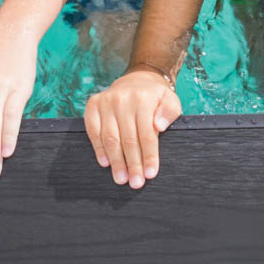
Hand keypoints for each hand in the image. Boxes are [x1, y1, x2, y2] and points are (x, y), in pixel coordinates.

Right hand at [83, 67, 182, 187]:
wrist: (138, 79)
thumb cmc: (156, 97)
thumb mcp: (171, 100)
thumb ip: (169, 112)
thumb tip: (159, 126)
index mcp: (143, 99)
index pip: (146, 134)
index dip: (148, 156)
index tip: (150, 174)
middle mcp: (122, 99)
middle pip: (128, 139)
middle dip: (132, 164)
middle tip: (135, 183)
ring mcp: (106, 102)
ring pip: (110, 138)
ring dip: (116, 161)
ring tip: (121, 179)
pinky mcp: (93, 105)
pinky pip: (93, 131)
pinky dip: (99, 148)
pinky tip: (105, 163)